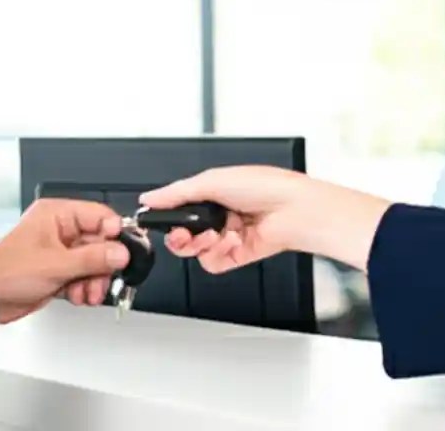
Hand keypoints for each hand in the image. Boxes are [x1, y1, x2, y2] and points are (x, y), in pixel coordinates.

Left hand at [0, 198, 128, 324]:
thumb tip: (122, 252)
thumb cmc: (5, 272)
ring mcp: (61, 250)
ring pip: (94, 261)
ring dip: (95, 280)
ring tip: (88, 293)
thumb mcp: (56, 264)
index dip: (114, 235)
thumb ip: (93, 258)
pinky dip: (85, 287)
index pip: (100, 215)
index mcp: (58, 214)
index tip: (121, 253)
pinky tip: (79, 295)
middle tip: (103, 279)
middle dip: (103, 265)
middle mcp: (61, 229)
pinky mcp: (59, 269)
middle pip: (100, 242)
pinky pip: (84, 274)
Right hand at [137, 165, 391, 272]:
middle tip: (183, 234)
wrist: (295, 209)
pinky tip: (231, 241)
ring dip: (203, 244)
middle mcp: (220, 215)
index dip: (169, 218)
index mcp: (214, 193)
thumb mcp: (213, 180)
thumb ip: (177, 193)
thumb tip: (150, 197)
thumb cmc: (265, 186)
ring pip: (197, 251)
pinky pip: (214, 263)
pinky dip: (218, 254)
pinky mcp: (238, 255)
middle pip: (184, 235)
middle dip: (181, 237)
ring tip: (216, 234)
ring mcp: (228, 236)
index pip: (180, 209)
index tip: (160, 221)